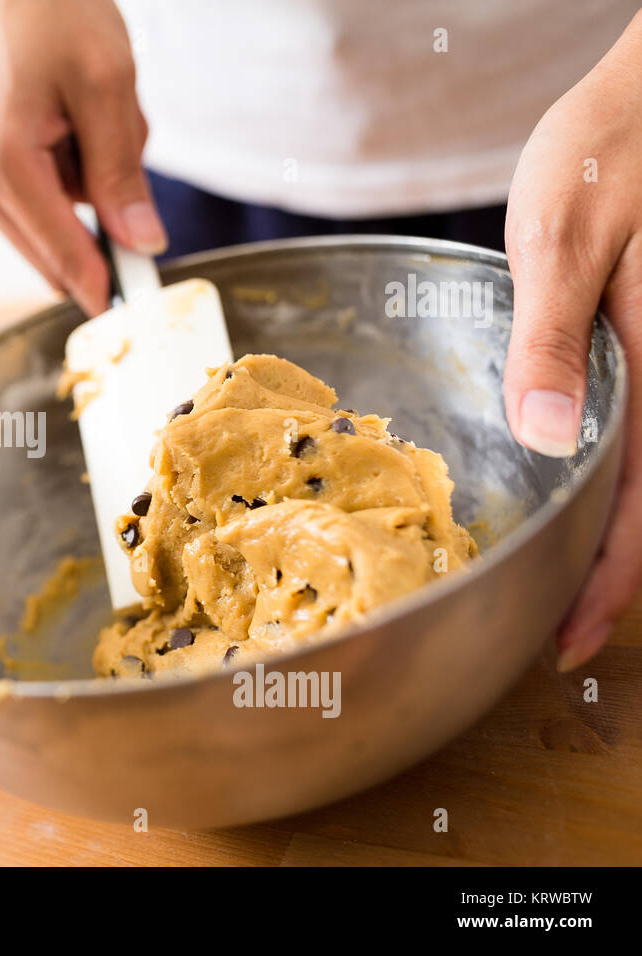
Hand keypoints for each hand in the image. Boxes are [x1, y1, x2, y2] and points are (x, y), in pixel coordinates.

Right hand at [0, 0, 165, 315]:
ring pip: (50, 220)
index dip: (105, 282)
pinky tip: (70, 117)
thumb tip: (141, 242)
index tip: (136, 307)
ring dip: (86, 183)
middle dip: (98, 214)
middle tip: (112, 137)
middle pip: (51, 248)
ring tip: (88, 112)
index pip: (62, 251)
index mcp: (0, 162)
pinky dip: (67, 168)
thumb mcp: (107, 85)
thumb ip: (122, 173)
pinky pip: (37, 194)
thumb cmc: (50, 7)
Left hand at [504, 12, 641, 670]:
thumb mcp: (565, 238)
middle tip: (553, 629)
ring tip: (562, 581)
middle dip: (612, 577)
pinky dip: (620, 481)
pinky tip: (578, 490)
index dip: (610, 585)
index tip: (567, 641)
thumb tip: (546, 438)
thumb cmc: (615, 149)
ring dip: (616, 536)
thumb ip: (553, 339)